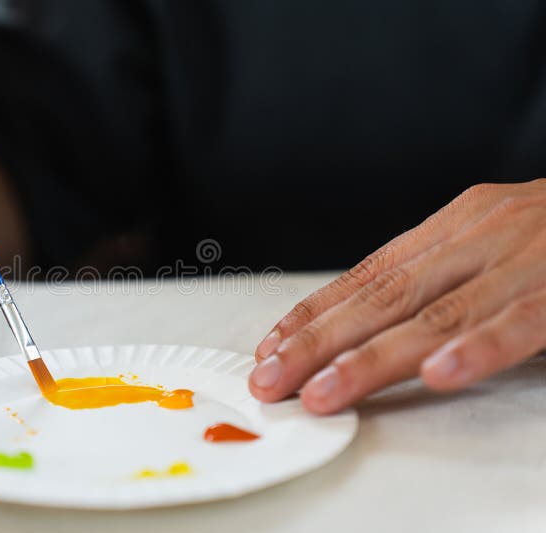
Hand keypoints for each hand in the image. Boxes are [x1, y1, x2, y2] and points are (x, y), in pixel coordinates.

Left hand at [250, 180, 545, 413]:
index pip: (366, 274)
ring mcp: (528, 259)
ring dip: (374, 358)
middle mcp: (481, 236)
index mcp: (457, 225)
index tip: (271, 347)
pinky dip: (481, 348)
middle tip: (272, 379)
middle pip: (383, 296)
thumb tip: (369, 318)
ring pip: (436, 314)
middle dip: (319, 342)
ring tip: (326, 392)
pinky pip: (524, 321)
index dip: (313, 313)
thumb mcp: (493, 238)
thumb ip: (441, 273)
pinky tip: (441, 374)